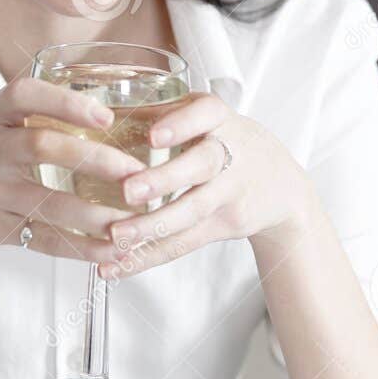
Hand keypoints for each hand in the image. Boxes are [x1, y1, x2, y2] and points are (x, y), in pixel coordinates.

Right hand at [0, 76, 144, 269]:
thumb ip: (28, 118)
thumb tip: (98, 110)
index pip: (24, 95)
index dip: (66, 102)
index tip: (105, 116)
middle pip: (43, 146)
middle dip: (95, 160)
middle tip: (134, 174)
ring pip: (46, 201)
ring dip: (93, 214)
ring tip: (129, 223)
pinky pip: (38, 238)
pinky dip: (75, 247)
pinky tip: (103, 252)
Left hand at [99, 92, 314, 279]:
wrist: (282, 187)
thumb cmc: (226, 142)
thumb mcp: (205, 119)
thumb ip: (160, 113)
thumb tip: (95, 113)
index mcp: (218, 119)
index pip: (205, 115)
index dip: (181, 124)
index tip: (153, 136)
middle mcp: (230, 153)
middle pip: (200, 166)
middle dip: (164, 179)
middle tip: (128, 191)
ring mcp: (230, 192)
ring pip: (191, 210)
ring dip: (151, 227)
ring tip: (116, 237)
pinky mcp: (225, 224)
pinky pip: (184, 242)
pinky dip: (148, 256)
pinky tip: (115, 265)